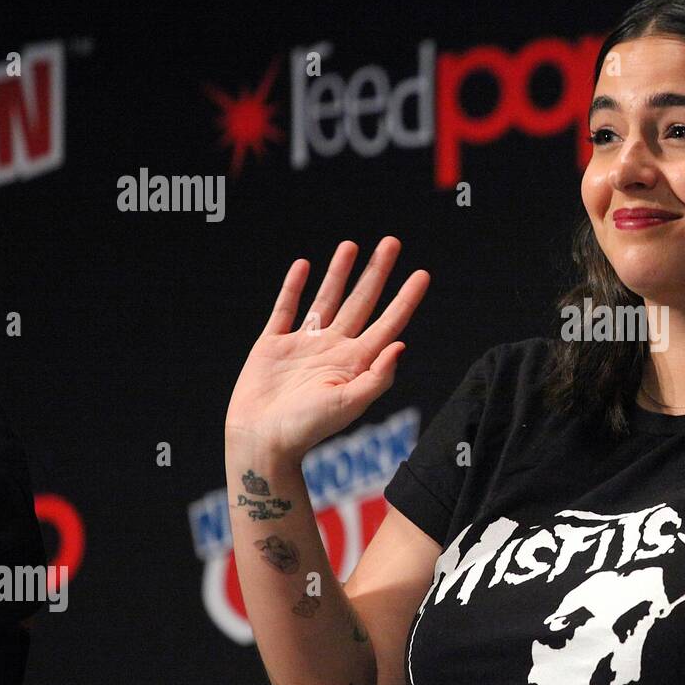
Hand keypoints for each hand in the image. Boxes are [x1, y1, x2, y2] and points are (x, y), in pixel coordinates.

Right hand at [225, 237, 429, 459]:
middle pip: (361, 302)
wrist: (261, 442)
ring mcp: (303, 345)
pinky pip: (285, 309)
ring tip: (351, 245)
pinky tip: (303, 266)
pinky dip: (293, 287)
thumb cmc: (307, 429)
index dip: (406, 299)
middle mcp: (333, 349)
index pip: (388, 323)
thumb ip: (377, 377)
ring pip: (326, 299)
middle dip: (376, 272)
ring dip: (339, 273)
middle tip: (392, 242)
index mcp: (355, 362)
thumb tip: (402, 344)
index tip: (422, 274)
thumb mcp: (349, 404)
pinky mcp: (273, 345)